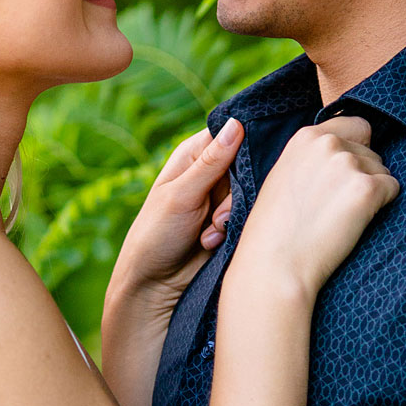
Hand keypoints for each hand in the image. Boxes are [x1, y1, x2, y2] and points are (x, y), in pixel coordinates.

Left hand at [108, 120, 241, 313]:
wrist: (156, 283)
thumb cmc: (157, 234)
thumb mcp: (182, 195)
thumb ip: (211, 162)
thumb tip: (237, 123)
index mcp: (193, 155)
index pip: (230, 133)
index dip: (243, 145)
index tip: (241, 169)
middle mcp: (209, 172)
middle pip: (246, 165)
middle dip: (235, 194)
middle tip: (217, 217)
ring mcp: (221, 197)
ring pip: (249, 193)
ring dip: (230, 216)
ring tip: (209, 234)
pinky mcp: (230, 220)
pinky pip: (248, 215)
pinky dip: (231, 230)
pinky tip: (212, 242)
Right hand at [233, 116, 397, 302]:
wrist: (275, 265)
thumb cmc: (274, 230)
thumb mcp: (284, 176)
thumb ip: (312, 157)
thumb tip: (345, 151)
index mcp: (306, 136)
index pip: (356, 125)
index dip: (356, 150)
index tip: (341, 177)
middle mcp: (328, 143)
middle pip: (371, 151)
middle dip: (363, 174)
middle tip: (336, 205)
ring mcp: (349, 164)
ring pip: (382, 171)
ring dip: (371, 192)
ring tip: (340, 217)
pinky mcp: (366, 190)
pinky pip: (392, 189)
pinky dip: (382, 206)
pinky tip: (354, 223)